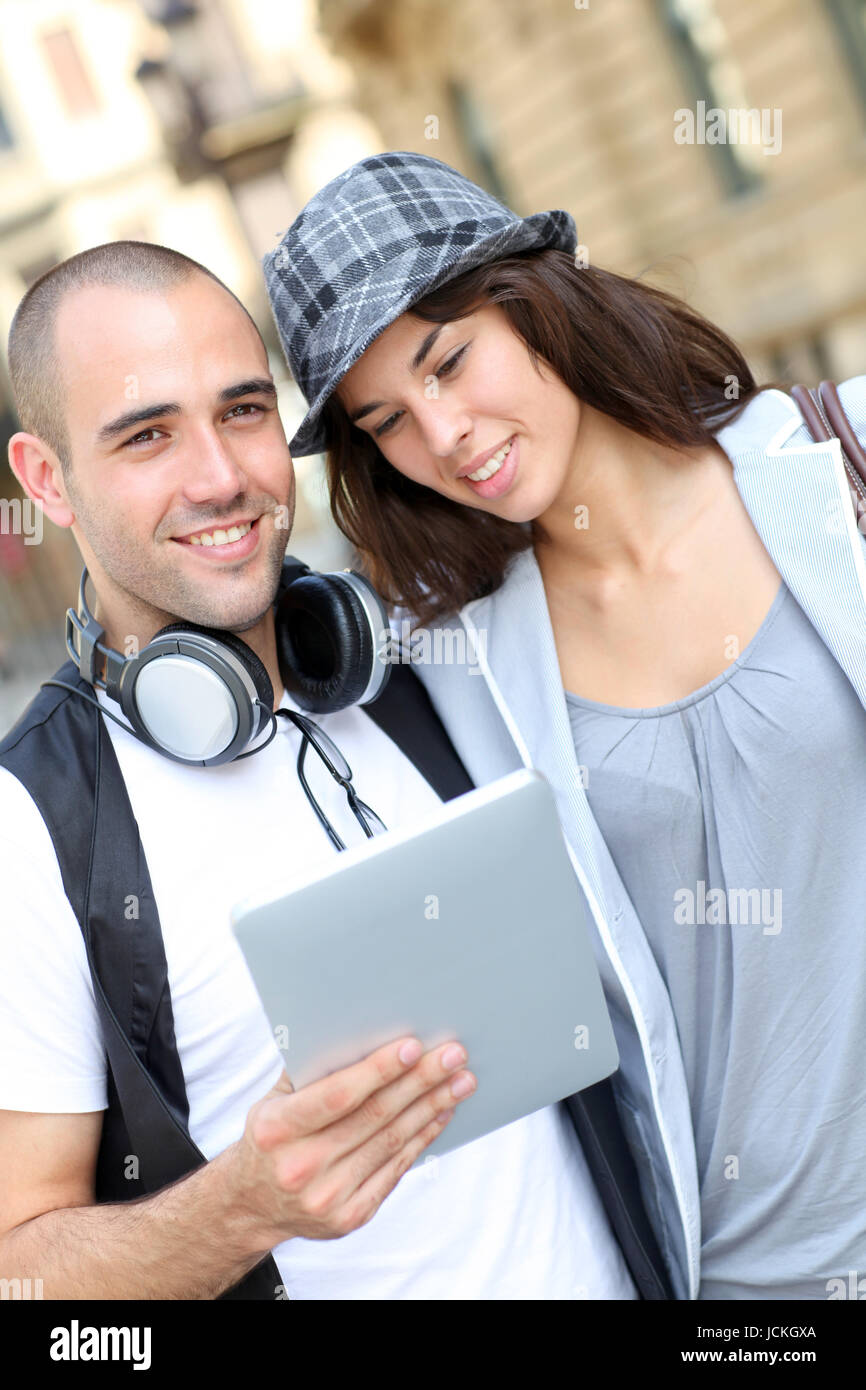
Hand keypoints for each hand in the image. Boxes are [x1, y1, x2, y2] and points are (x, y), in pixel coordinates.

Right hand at [230, 1037, 475, 1244]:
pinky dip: (422, 1138)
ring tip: (460, 1081)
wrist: (253, 1205)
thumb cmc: (271, 1137)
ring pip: (392, 1142)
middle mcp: (301, 1167)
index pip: (338, 1096)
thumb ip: (310, 1071)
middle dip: (421, 1082)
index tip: (414, 1046)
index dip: (378, 1071)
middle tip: (454, 1056)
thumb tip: (364, 1033)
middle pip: (375, 1116)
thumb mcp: (273, 1100)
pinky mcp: (350, 1217)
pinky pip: (396, 1170)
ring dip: (432, 1107)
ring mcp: (327, 1197)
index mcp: (277, 1130)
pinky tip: (441, 1113)